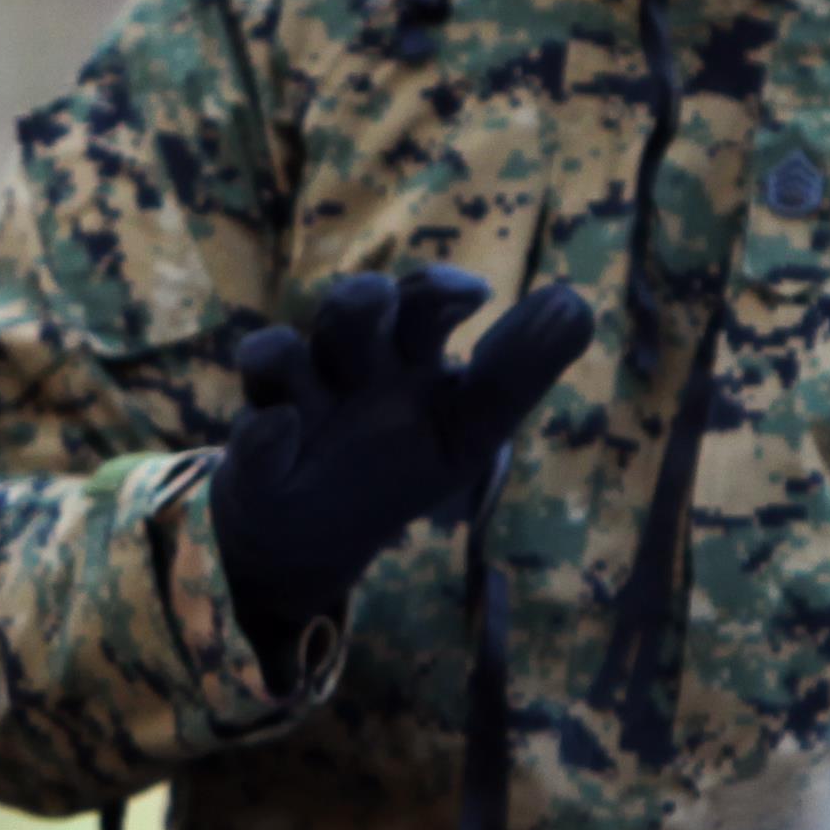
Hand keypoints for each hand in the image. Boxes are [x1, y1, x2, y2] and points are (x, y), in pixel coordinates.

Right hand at [208, 266, 596, 667]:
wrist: (305, 540)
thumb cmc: (397, 468)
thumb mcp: (470, 429)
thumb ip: (519, 371)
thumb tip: (576, 303)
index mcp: (410, 356)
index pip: (426, 307)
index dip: (441, 290)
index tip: (474, 295)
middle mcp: (352, 365)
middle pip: (355, 312)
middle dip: (365, 302)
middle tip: (377, 301)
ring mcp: (298, 402)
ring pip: (290, 352)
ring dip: (295, 373)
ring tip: (321, 361)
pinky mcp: (254, 449)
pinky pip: (253, 436)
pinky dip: (264, 435)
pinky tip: (281, 430)